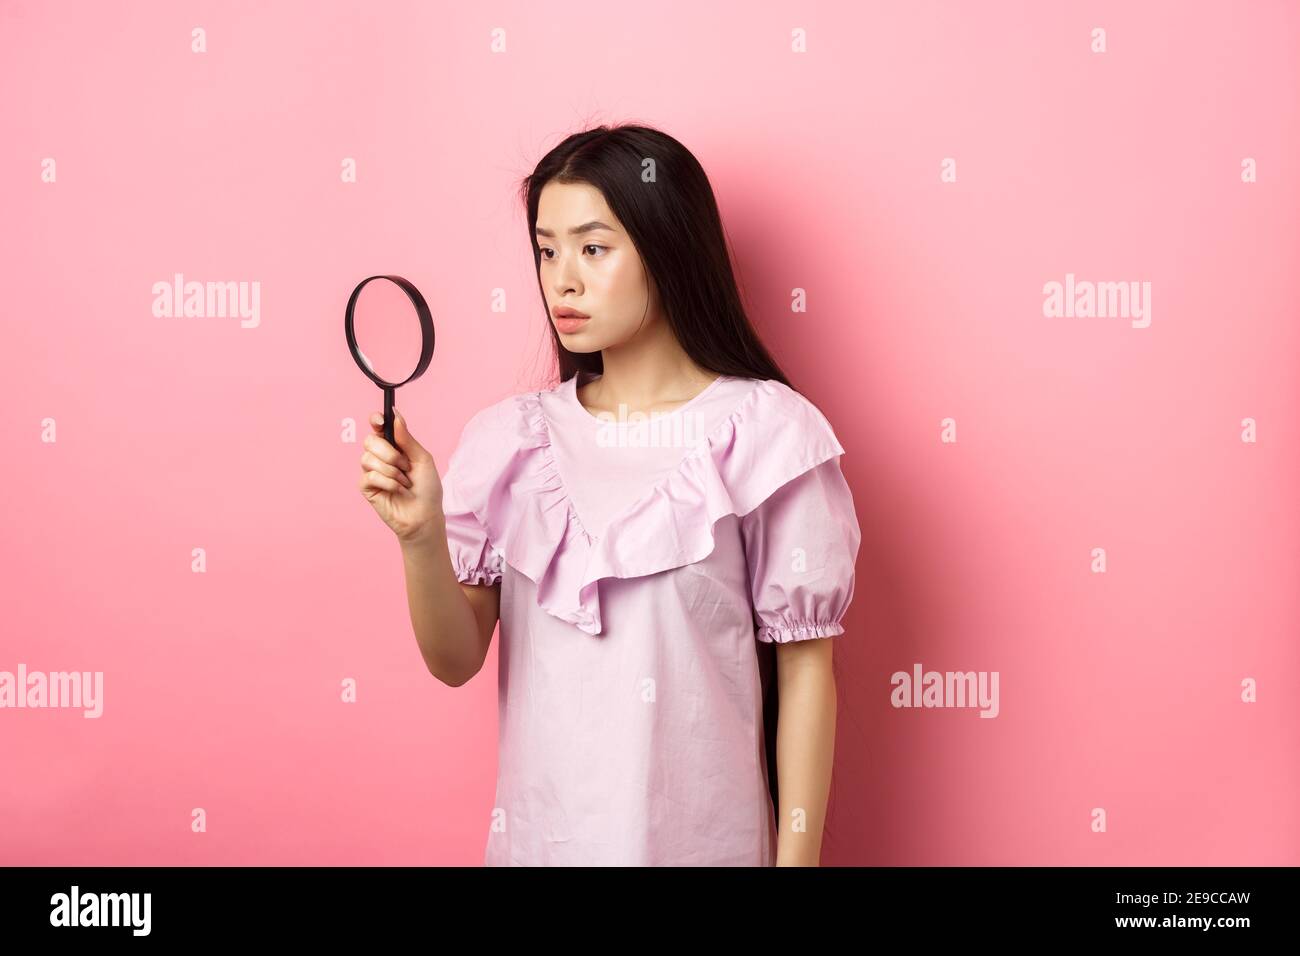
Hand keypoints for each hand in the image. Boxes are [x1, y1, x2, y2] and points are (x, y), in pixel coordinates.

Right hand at [358, 407, 443, 543]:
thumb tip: (396, 416)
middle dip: (389, 452)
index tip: (380, 420)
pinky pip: (370, 476)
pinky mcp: (366, 487)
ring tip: (404, 481)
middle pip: (370, 440)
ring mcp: (372, 471)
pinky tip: (397, 490)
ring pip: (368, 458)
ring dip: (392, 470)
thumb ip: (407, 438)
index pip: (378, 427)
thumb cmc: (427, 488)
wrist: (425, 515)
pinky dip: (388, 482)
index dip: (376, 420)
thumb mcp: (422, 459)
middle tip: (405, 465)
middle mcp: (380, 456)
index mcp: (393, 446)